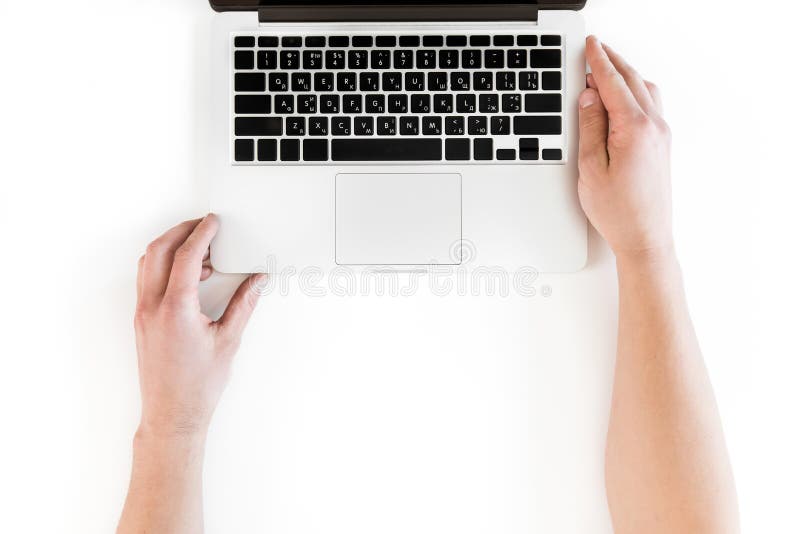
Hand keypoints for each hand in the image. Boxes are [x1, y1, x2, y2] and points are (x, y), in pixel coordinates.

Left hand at [134, 214, 264, 437]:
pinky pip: (148, 281)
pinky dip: (166, 268)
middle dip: (181, 232)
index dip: (202, 234)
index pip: (186, 257)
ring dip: (171, 249)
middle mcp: (153, 307)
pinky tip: (192, 277)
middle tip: (205, 227)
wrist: (173, 414)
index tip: (214, 222)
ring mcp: (143, 313)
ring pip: (148, 264)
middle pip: (158, 251)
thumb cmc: (198, 385)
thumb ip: (244, 303)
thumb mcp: (229, 341)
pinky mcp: (141, 320)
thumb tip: (258, 279)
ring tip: (203, 252)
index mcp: (176, 309)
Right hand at [578, 36, 673, 262]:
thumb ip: (590, 127)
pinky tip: (624, 94)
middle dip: (613, 61)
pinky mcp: (662, 145)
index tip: (590, 45)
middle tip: (596, 48)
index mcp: (634, 128)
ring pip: (645, 89)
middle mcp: (654, 127)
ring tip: (606, 68)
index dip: (598, 62)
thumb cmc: (618, 211)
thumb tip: (590, 98)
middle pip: (632, 80)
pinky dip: (635, 89)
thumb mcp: (591, 168)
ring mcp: (661, 135)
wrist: (645, 238)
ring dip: (626, 74)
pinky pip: (651, 104)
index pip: (613, 83)